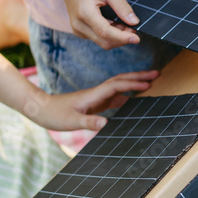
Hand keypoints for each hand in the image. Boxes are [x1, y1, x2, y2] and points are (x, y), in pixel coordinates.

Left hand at [26, 70, 158, 130]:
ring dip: (134, 83)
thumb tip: (106, 123)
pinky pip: (114, 97)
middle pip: (121, 81)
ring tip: (150, 82)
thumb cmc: (54, 115)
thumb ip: (88, 122)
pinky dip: (126, 95)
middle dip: (139, 76)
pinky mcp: (94, 104)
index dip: (132, 83)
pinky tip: (133, 99)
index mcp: (93, 95)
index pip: (117, 86)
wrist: (40, 109)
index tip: (148, 83)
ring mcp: (96, 98)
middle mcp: (97, 93)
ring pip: (119, 87)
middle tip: (157, 73)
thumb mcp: (71, 121)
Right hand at [58, 0, 140, 48]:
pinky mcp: (79, 32)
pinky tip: (113, 23)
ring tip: (123, 23)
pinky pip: (98, 39)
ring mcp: (78, 30)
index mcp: (85, 12)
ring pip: (102, 42)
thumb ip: (122, 6)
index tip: (136, 38)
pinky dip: (109, 35)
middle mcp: (79, 25)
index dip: (123, 38)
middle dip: (122, 39)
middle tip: (133, 28)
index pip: (105, 32)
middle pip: (105, 42)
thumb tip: (134, 22)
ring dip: (116, 37)